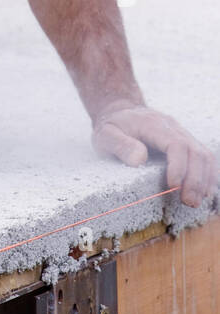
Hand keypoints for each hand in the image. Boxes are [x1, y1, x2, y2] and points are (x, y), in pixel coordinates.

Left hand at [92, 101, 217, 207]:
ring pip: (204, 154)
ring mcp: (182, 133)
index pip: (176, 144)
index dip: (179, 166)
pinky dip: (207, 175)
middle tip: (188, 202)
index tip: (173, 186)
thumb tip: (140, 159)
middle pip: (195, 151)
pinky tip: (202, 192)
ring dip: (204, 179)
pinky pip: (204, 157)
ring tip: (195, 201)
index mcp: (153, 124)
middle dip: (195, 179)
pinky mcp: (186, 142)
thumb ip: (120, 145)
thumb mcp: (106, 135)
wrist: (121, 111)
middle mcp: (172, 127)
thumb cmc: (113, 126)